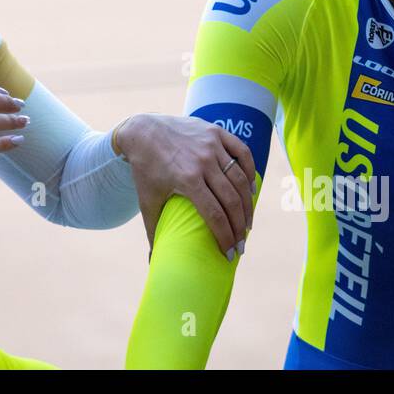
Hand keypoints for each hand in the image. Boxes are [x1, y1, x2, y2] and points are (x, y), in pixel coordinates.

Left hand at [116, 113, 256, 257]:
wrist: (142, 131)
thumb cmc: (145, 169)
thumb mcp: (147, 200)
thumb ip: (153, 231)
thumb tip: (153, 262)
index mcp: (187, 179)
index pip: (215, 214)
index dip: (226, 237)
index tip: (230, 253)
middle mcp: (202, 161)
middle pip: (231, 200)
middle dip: (240, 227)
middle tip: (242, 244)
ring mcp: (211, 145)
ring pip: (240, 179)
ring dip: (247, 204)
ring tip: (247, 223)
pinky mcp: (216, 132)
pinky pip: (242, 152)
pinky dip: (250, 171)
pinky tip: (250, 189)